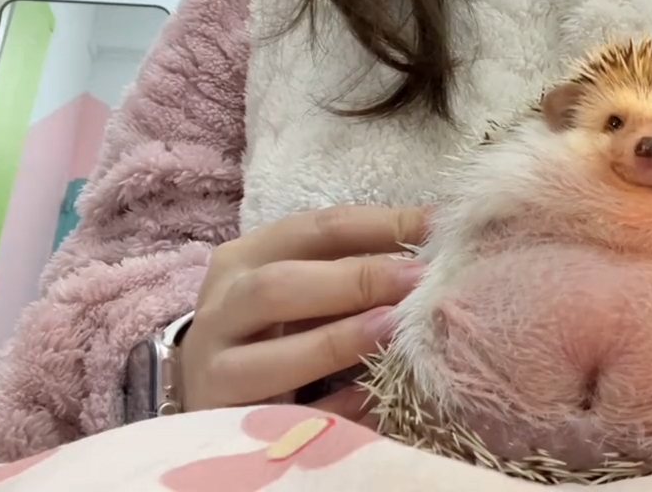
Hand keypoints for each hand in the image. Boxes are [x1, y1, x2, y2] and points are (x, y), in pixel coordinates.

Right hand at [180, 205, 427, 420]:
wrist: (211, 391)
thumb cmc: (272, 328)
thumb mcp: (301, 284)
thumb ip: (351, 265)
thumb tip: (436, 249)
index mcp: (245, 259)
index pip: (315, 230)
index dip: (381, 224)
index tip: (439, 227)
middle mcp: (221, 311)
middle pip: (278, 287)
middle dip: (354, 281)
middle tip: (419, 281)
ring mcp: (216, 372)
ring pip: (267, 358)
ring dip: (335, 341)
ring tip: (391, 330)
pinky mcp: (226, 426)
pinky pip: (284, 418)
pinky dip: (329, 409)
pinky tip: (372, 397)